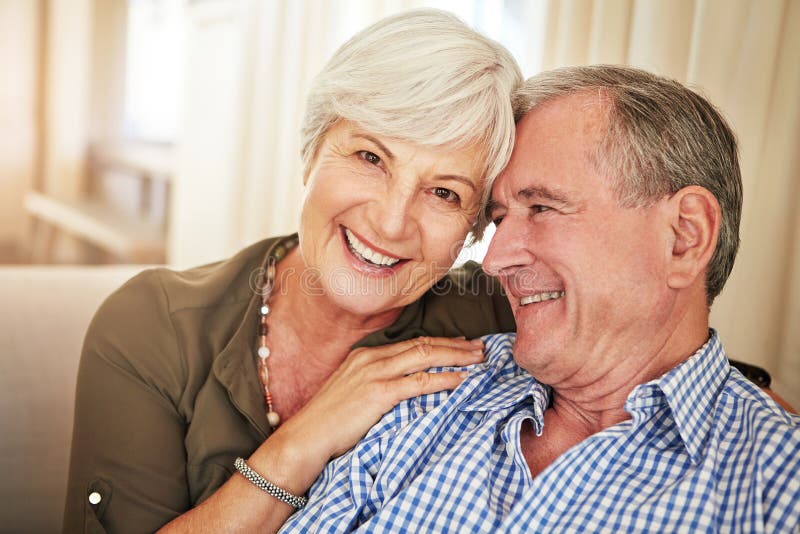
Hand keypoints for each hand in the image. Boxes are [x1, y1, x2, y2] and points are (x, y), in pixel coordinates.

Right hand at [257, 336, 484, 493]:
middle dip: (455, 346)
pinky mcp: (378, 392)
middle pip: (423, 345)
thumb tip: (402, 385)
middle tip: (481, 348)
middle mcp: (371, 358)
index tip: (461, 344)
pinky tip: (462, 381)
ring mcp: (374, 373)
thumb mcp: (351, 391)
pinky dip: (444, 378)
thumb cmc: (328, 422)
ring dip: (456, 358)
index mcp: (365, 355)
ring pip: (425, 357)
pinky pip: (419, 381)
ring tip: (479, 361)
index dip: (440, 342)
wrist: (306, 437)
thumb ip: (374, 382)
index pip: (411, 343)